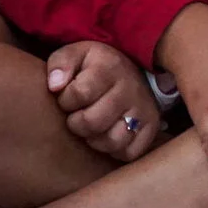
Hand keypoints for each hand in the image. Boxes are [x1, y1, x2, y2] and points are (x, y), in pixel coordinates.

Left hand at [43, 40, 160, 162]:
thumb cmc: (96, 66)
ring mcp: (144, 109)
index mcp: (109, 66)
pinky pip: (129, 152)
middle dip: (76, 123)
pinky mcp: (152, 127)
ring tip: (91, 128)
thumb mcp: (77, 54)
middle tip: (76, 116)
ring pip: (112, 141)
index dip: (65, 101)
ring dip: (94, 140)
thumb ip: (60, 64)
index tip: (67, 98)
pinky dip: (114, 150)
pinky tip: (107, 136)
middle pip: (93, 122)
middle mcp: (130, 88)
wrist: (132, 69)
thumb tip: (55, 86)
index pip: (79, 93)